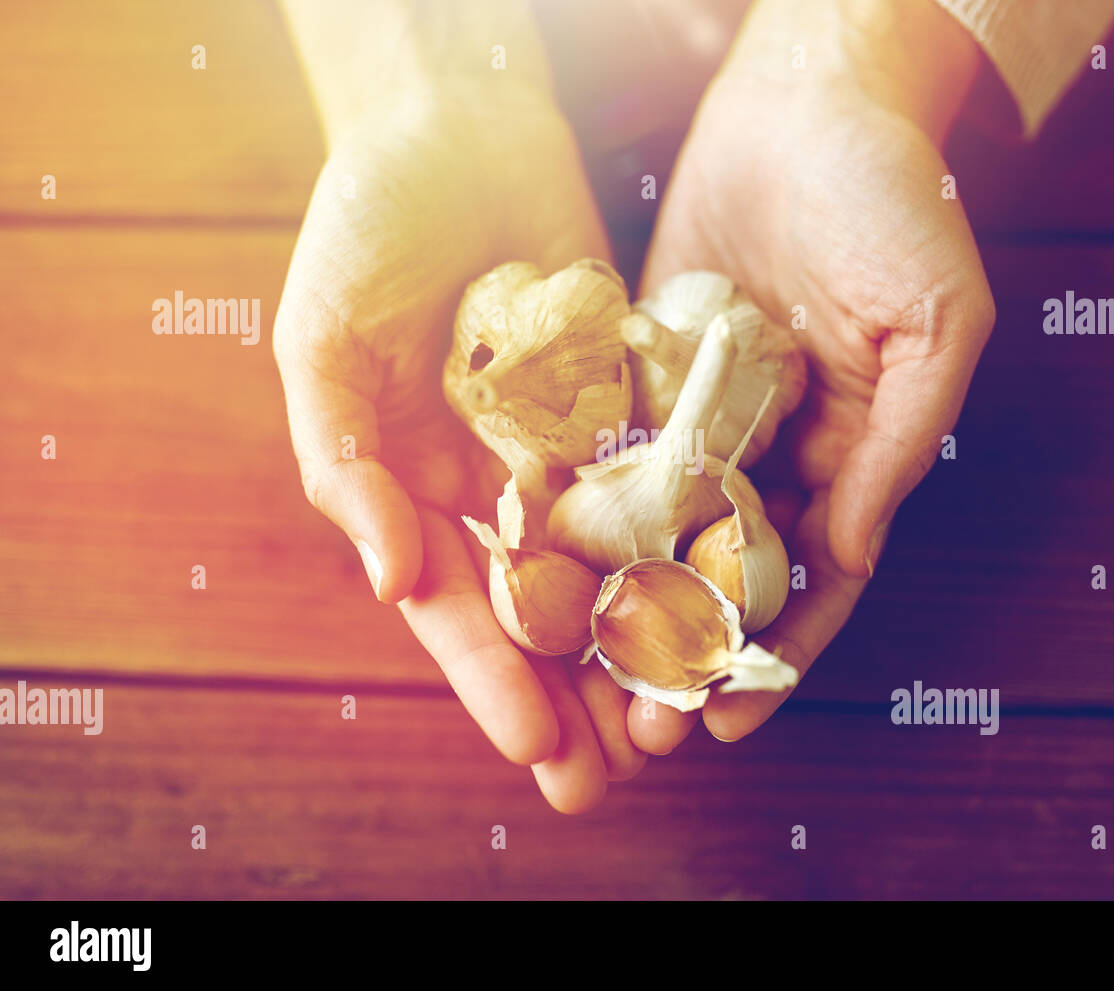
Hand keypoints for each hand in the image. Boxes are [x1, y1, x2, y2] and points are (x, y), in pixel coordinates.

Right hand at [272, 17, 645, 811]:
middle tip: (619, 774)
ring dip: (641, 641)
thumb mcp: (320, 343)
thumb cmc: (364, 226)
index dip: (495, 683)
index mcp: (415, 489)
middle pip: (543, 611)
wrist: (456, 126)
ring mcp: (565, 447)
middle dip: (577, 693)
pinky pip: (659, 481)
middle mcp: (495, 484)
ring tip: (681, 715)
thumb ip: (343, 465)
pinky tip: (723, 595)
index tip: (540, 752)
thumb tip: (387, 581)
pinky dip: (686, 540)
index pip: (459, 609)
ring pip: (612, 566)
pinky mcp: (624, 402)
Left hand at [635, 0, 995, 749]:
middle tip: (637, 729)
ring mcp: (705, 414)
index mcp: (849, 453)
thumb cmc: (896, 201)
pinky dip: (584, 507)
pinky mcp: (645, 370)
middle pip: (725, 573)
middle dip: (686, 650)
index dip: (776, 655)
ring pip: (660, 529)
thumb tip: (850, 555)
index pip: (813, 578)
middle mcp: (773, 448)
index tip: (729, 723)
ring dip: (626, 604)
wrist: (811, 100)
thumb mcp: (934, 326)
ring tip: (579, 675)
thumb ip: (894, 445)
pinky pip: (614, 449)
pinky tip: (542, 564)